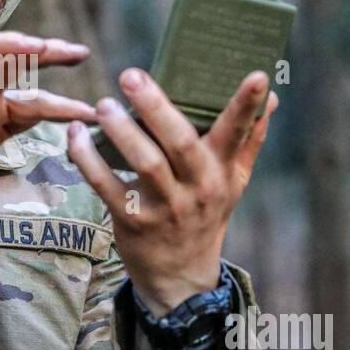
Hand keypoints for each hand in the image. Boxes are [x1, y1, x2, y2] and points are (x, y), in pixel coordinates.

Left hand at [67, 68, 277, 316]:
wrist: (179, 274)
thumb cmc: (206, 212)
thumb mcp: (233, 180)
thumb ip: (250, 138)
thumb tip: (272, 97)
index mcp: (222, 171)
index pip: (239, 133)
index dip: (247, 106)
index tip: (258, 76)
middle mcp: (198, 188)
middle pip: (181, 142)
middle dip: (156, 107)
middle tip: (131, 75)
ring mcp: (165, 207)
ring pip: (145, 163)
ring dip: (121, 131)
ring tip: (104, 105)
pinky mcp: (132, 221)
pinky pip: (106, 185)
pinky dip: (88, 158)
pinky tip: (77, 134)